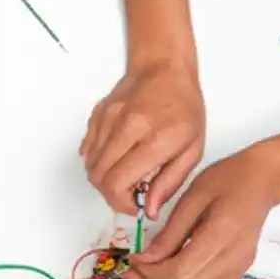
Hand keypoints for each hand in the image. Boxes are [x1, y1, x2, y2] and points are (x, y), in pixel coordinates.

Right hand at [81, 60, 204, 216]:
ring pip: (90, 166)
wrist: (163, 68)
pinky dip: (98, 162)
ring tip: (124, 174)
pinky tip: (116, 158)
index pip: (118, 183)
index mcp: (155, 138)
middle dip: (112, 194)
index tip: (135, 205)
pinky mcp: (97, 116)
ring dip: (104, 179)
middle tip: (130, 193)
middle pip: (99, 178)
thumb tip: (148, 209)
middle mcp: (126, 127)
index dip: (122, 203)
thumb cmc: (183, 107)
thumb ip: (169, 182)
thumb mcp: (192, 149)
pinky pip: (87, 150)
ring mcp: (107, 120)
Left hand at [123, 147, 279, 278]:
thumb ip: (169, 233)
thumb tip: (144, 260)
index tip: (131, 262)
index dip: (150, 274)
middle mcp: (233, 260)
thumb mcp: (192, 198)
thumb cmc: (227, 181)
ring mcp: (236, 270)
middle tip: (127, 278)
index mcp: (222, 236)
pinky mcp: (235, 274)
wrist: (263, 183)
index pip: (180, 272)